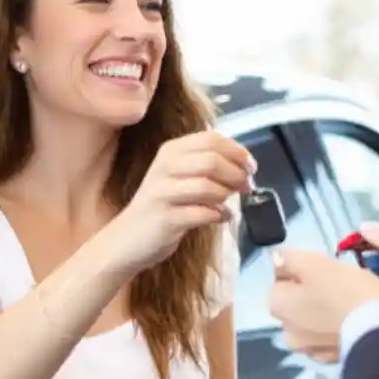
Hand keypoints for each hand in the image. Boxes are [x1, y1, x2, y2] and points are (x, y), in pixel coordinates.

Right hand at [105, 131, 254, 274]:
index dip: (237, 151)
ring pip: (208, 186)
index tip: (250, 166)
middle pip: (212, 160)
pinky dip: (219, 215)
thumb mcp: (179, 177)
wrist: (127, 239)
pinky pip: (203, 213)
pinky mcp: (166, 218)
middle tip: (245, 186)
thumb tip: (244, 169)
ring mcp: (163, 193)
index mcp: (170, 151)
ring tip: (227, 202)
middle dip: (236, 174)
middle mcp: (164, 167)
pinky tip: (220, 217)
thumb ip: (207, 167)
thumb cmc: (161, 207)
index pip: (211, 138)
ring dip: (226, 195)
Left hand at [268, 249, 378, 363]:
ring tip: (347, 302)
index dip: (301, 269)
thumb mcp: (316, 264)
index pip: (280, 279)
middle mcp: (287, 332)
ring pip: (312, 321)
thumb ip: (290, 258)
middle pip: (295, 303)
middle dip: (310, 293)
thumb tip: (276, 258)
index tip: (323, 268)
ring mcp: (309, 349)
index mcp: (278, 306)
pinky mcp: (332, 360)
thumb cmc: (346, 291)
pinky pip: (328, 337)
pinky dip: (335, 329)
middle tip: (337, 283)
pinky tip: (352, 321)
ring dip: (322, 312)